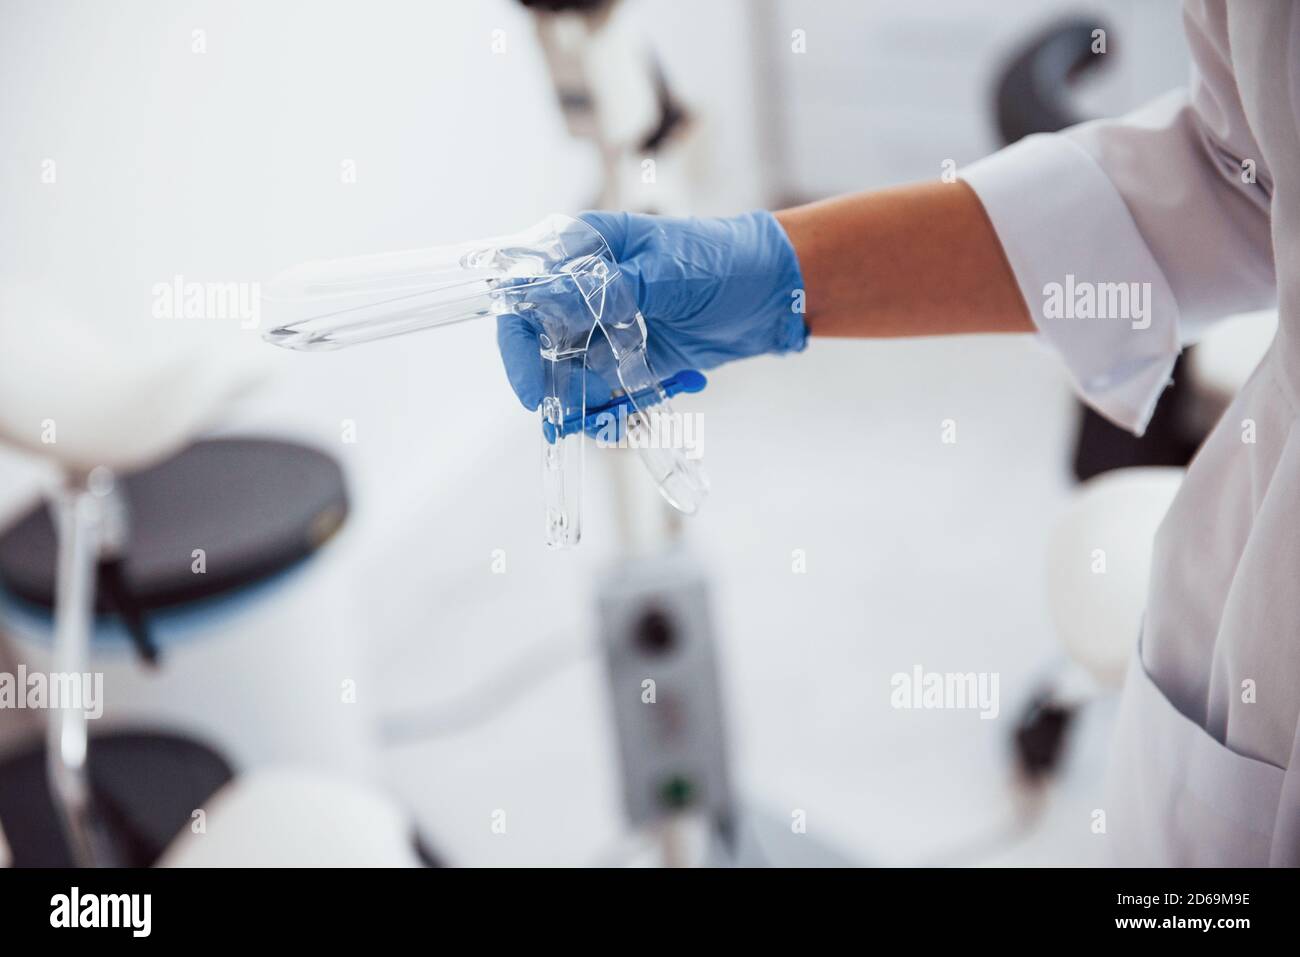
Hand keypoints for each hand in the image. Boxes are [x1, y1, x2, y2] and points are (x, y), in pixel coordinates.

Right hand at [496, 209, 807, 410]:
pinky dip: (601, 412)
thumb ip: (608, 291)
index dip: (519, 337)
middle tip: (555, 411)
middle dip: (545, 378)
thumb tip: (551, 303)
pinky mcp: (629, 360)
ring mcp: (606, 328)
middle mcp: (586, 290)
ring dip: (575, 400)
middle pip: (539, 338)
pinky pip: (601, 391)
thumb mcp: (665, 273)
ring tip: (598, 417)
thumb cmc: (724, 261)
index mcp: (587, 250)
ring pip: (568, 372)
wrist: (774, 292)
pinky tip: (610, 424)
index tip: (529, 379)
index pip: (530, 290)